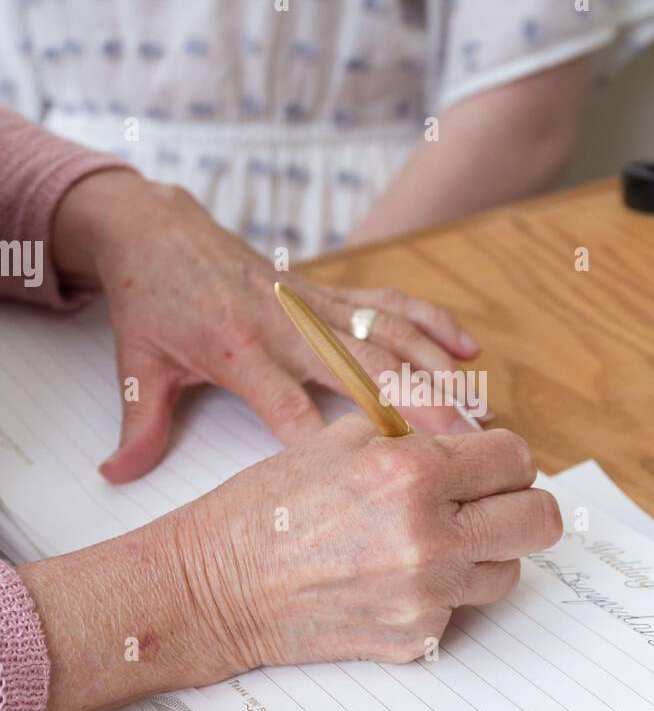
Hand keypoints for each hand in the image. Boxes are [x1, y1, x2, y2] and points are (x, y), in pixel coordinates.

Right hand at [21, 420, 561, 710]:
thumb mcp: (339, 440)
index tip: (488, 462)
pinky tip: (391, 577)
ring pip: (507, 572)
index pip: (517, 457)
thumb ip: (417, 433)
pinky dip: (440, 593)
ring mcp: (424, 596)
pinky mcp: (413, 640)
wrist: (213, 587)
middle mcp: (429, 537)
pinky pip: (460, 611)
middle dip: (520, 504)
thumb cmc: (265, 508)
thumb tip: (475, 436)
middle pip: (539, 522)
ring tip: (433, 540)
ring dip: (484, 552)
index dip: (504, 455)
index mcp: (412, 472)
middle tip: (489, 501)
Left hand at [52, 172, 481, 482]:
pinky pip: (388, 303)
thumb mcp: (136, 364)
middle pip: (362, 369)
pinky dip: (430, 321)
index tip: (364, 480)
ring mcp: (314, 305)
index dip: (323, 442)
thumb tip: (115, 478)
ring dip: (437, 371)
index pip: (286, 405)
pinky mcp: (328, 291)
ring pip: (388, 335)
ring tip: (480, 412)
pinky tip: (468, 350)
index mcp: (238, 349)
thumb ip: (137, 426)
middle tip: (460, 448)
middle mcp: (287, 324)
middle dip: (414, 407)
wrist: (158, 229)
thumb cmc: (152, 300)